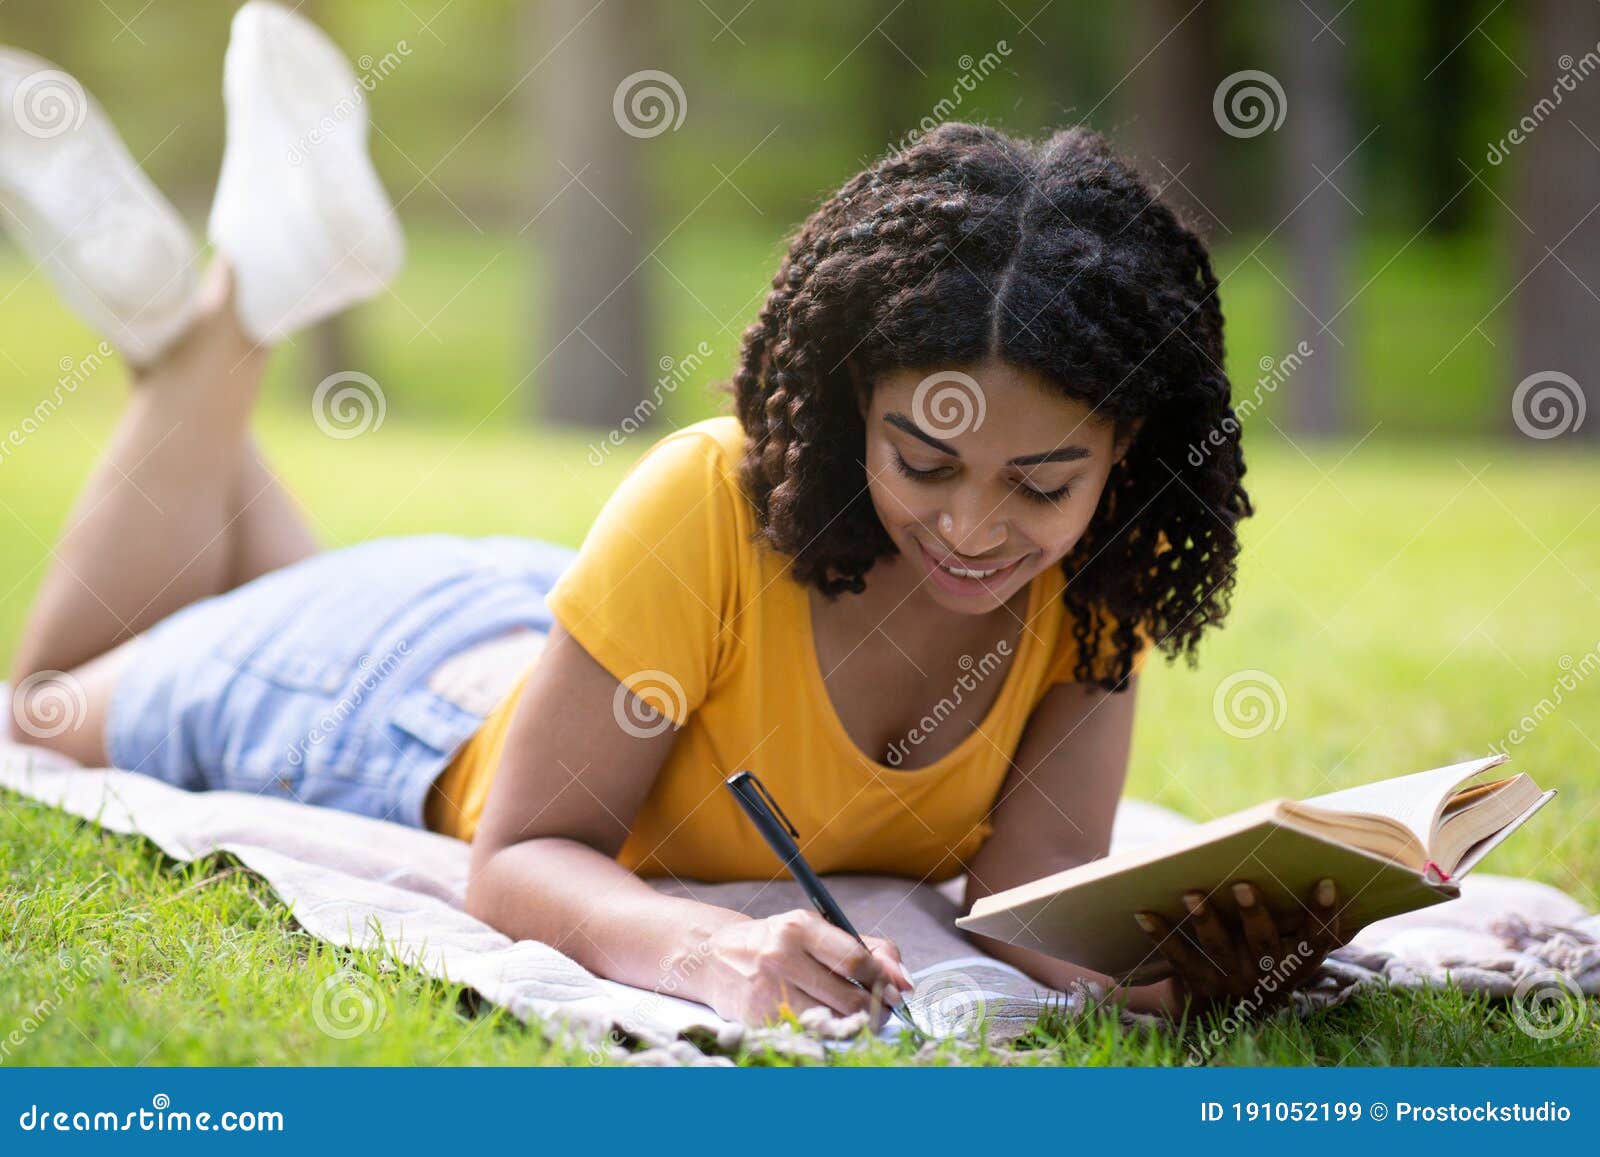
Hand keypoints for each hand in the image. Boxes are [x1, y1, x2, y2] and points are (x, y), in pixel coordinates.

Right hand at [699, 908, 915, 1027]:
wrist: (715, 958)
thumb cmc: (778, 941)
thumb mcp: (817, 930)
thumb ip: (866, 947)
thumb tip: (903, 979)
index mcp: (798, 927)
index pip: (855, 960)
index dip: (883, 980)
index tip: (896, 991)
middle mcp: (781, 957)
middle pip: (849, 999)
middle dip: (876, 1010)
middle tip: (882, 1011)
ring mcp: (768, 991)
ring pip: (832, 1022)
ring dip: (855, 1026)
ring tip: (858, 1018)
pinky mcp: (759, 1020)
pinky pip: (809, 1033)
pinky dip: (826, 1032)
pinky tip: (826, 1022)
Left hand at [1133, 878, 1346, 1015]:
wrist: (1233, 1007)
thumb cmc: (1266, 950)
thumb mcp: (1291, 939)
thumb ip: (1298, 911)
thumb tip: (1310, 859)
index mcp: (1298, 962)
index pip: (1318, 939)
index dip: (1324, 913)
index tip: (1326, 881)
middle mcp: (1269, 977)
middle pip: (1264, 944)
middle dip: (1254, 914)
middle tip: (1242, 884)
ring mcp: (1233, 982)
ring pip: (1219, 949)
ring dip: (1204, 920)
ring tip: (1190, 893)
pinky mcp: (1200, 986)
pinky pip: (1179, 958)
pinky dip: (1160, 935)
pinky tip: (1143, 912)